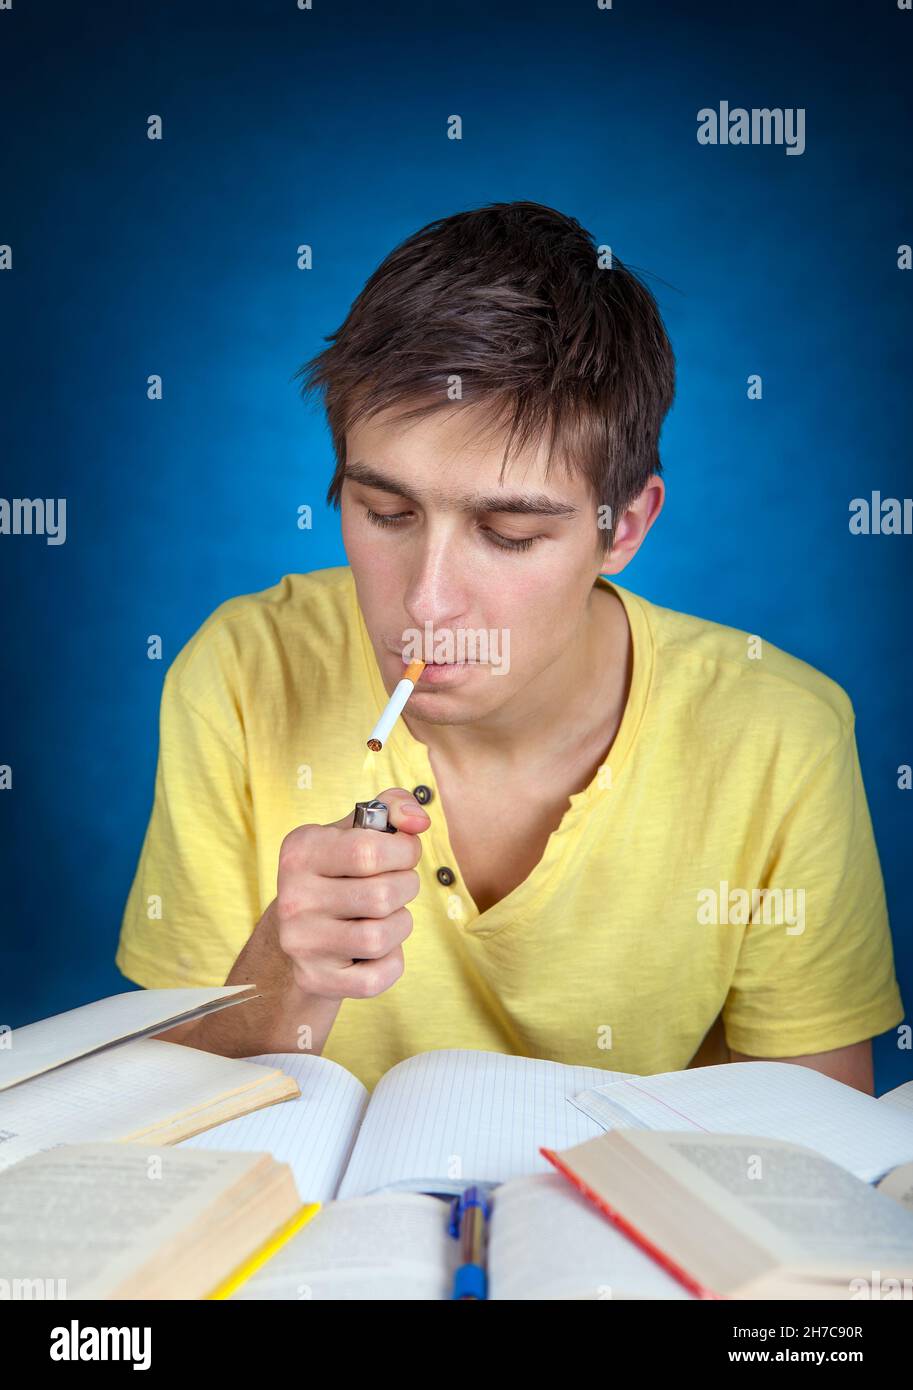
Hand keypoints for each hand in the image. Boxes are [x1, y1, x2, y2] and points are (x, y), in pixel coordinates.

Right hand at [275, 787, 430, 1000]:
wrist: (302, 931)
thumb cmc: (340, 872)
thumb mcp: (355, 831)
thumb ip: (391, 808)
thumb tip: (419, 819)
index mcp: (300, 851)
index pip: (369, 850)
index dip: (405, 851)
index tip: (405, 852)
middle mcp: (292, 897)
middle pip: (382, 895)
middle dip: (406, 887)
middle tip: (396, 885)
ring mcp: (301, 942)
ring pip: (382, 936)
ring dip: (400, 923)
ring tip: (386, 914)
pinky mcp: (315, 978)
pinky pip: (379, 976)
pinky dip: (392, 961)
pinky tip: (376, 948)